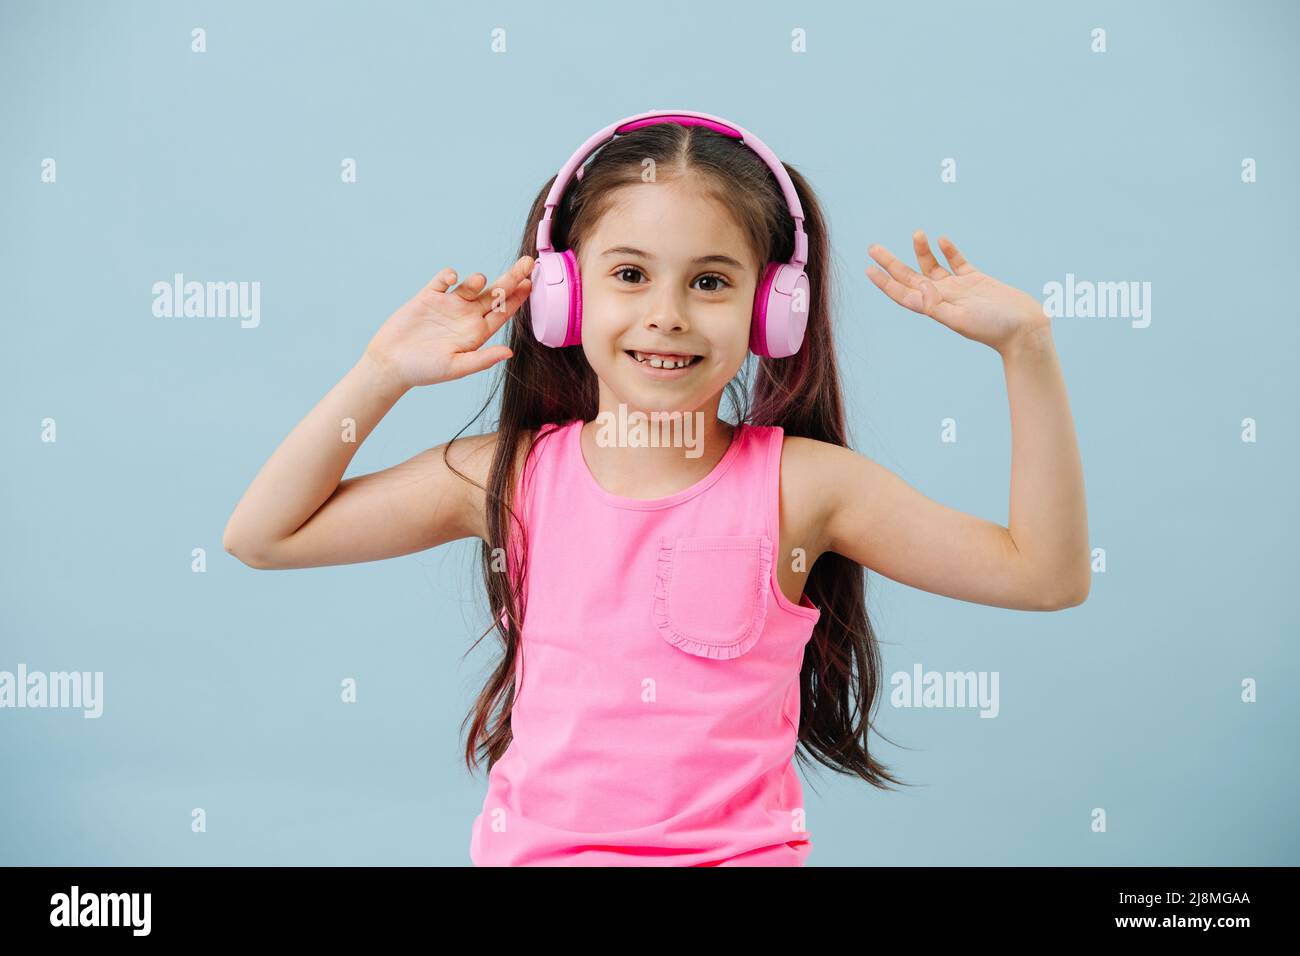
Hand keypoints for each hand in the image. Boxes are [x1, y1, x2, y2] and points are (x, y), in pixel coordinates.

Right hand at [364, 255, 533, 388]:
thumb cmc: (424, 371)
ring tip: (480, 279)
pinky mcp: (428, 297)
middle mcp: (466, 316)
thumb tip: (509, 352)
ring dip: (478, 280)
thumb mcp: (456, 367)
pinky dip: (449, 275)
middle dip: (511, 278)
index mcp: (476, 333)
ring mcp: (448, 305)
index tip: (531, 283)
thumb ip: (482, 359)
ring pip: (471, 285)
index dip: (518, 298)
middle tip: (527, 262)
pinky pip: (443, 280)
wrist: (390, 363)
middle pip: (494, 294)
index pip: (503, 312)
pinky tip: (453, 276)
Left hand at [865, 232, 1047, 354]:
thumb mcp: (960, 319)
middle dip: (891, 263)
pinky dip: (949, 251)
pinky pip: (957, 262)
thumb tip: (920, 287)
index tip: (868, 268)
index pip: (902, 293)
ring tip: (916, 233)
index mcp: (935, 308)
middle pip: (910, 277)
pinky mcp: (977, 280)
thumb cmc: (993, 328)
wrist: (1024, 329)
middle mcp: (943, 297)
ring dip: (922, 251)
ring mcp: (959, 288)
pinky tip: (941, 239)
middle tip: (873, 247)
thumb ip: (937, 305)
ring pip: (933, 266)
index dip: (884, 282)